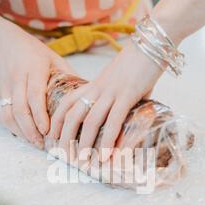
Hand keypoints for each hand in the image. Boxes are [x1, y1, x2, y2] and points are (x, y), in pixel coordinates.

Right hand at [0, 11, 73, 148]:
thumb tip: (89, 97)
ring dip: (20, 132)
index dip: (40, 115)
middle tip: (42, 143)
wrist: (3, 42)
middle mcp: (17, 77)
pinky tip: (23, 135)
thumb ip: (69, 77)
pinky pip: (1, 114)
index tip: (48, 131)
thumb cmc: (34, 53)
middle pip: (20, 108)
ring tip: (34, 142)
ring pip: (8, 114)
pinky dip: (12, 128)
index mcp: (34, 68)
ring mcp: (5, 86)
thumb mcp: (55, 59)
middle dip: (31, 129)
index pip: (35, 95)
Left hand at [48, 40, 162, 159]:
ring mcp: (111, 91)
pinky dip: (109, 140)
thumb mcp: (123, 82)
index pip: (67, 102)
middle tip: (64, 157)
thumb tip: (130, 118)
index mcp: (94, 85)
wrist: (152, 42)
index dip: (57, 120)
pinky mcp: (127, 94)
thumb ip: (122, 99)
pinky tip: (108, 155)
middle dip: (66, 138)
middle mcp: (98, 89)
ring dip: (85, 144)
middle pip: (73, 115)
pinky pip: (114, 121)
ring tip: (83, 162)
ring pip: (91, 120)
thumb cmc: (140, 63)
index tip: (52, 136)